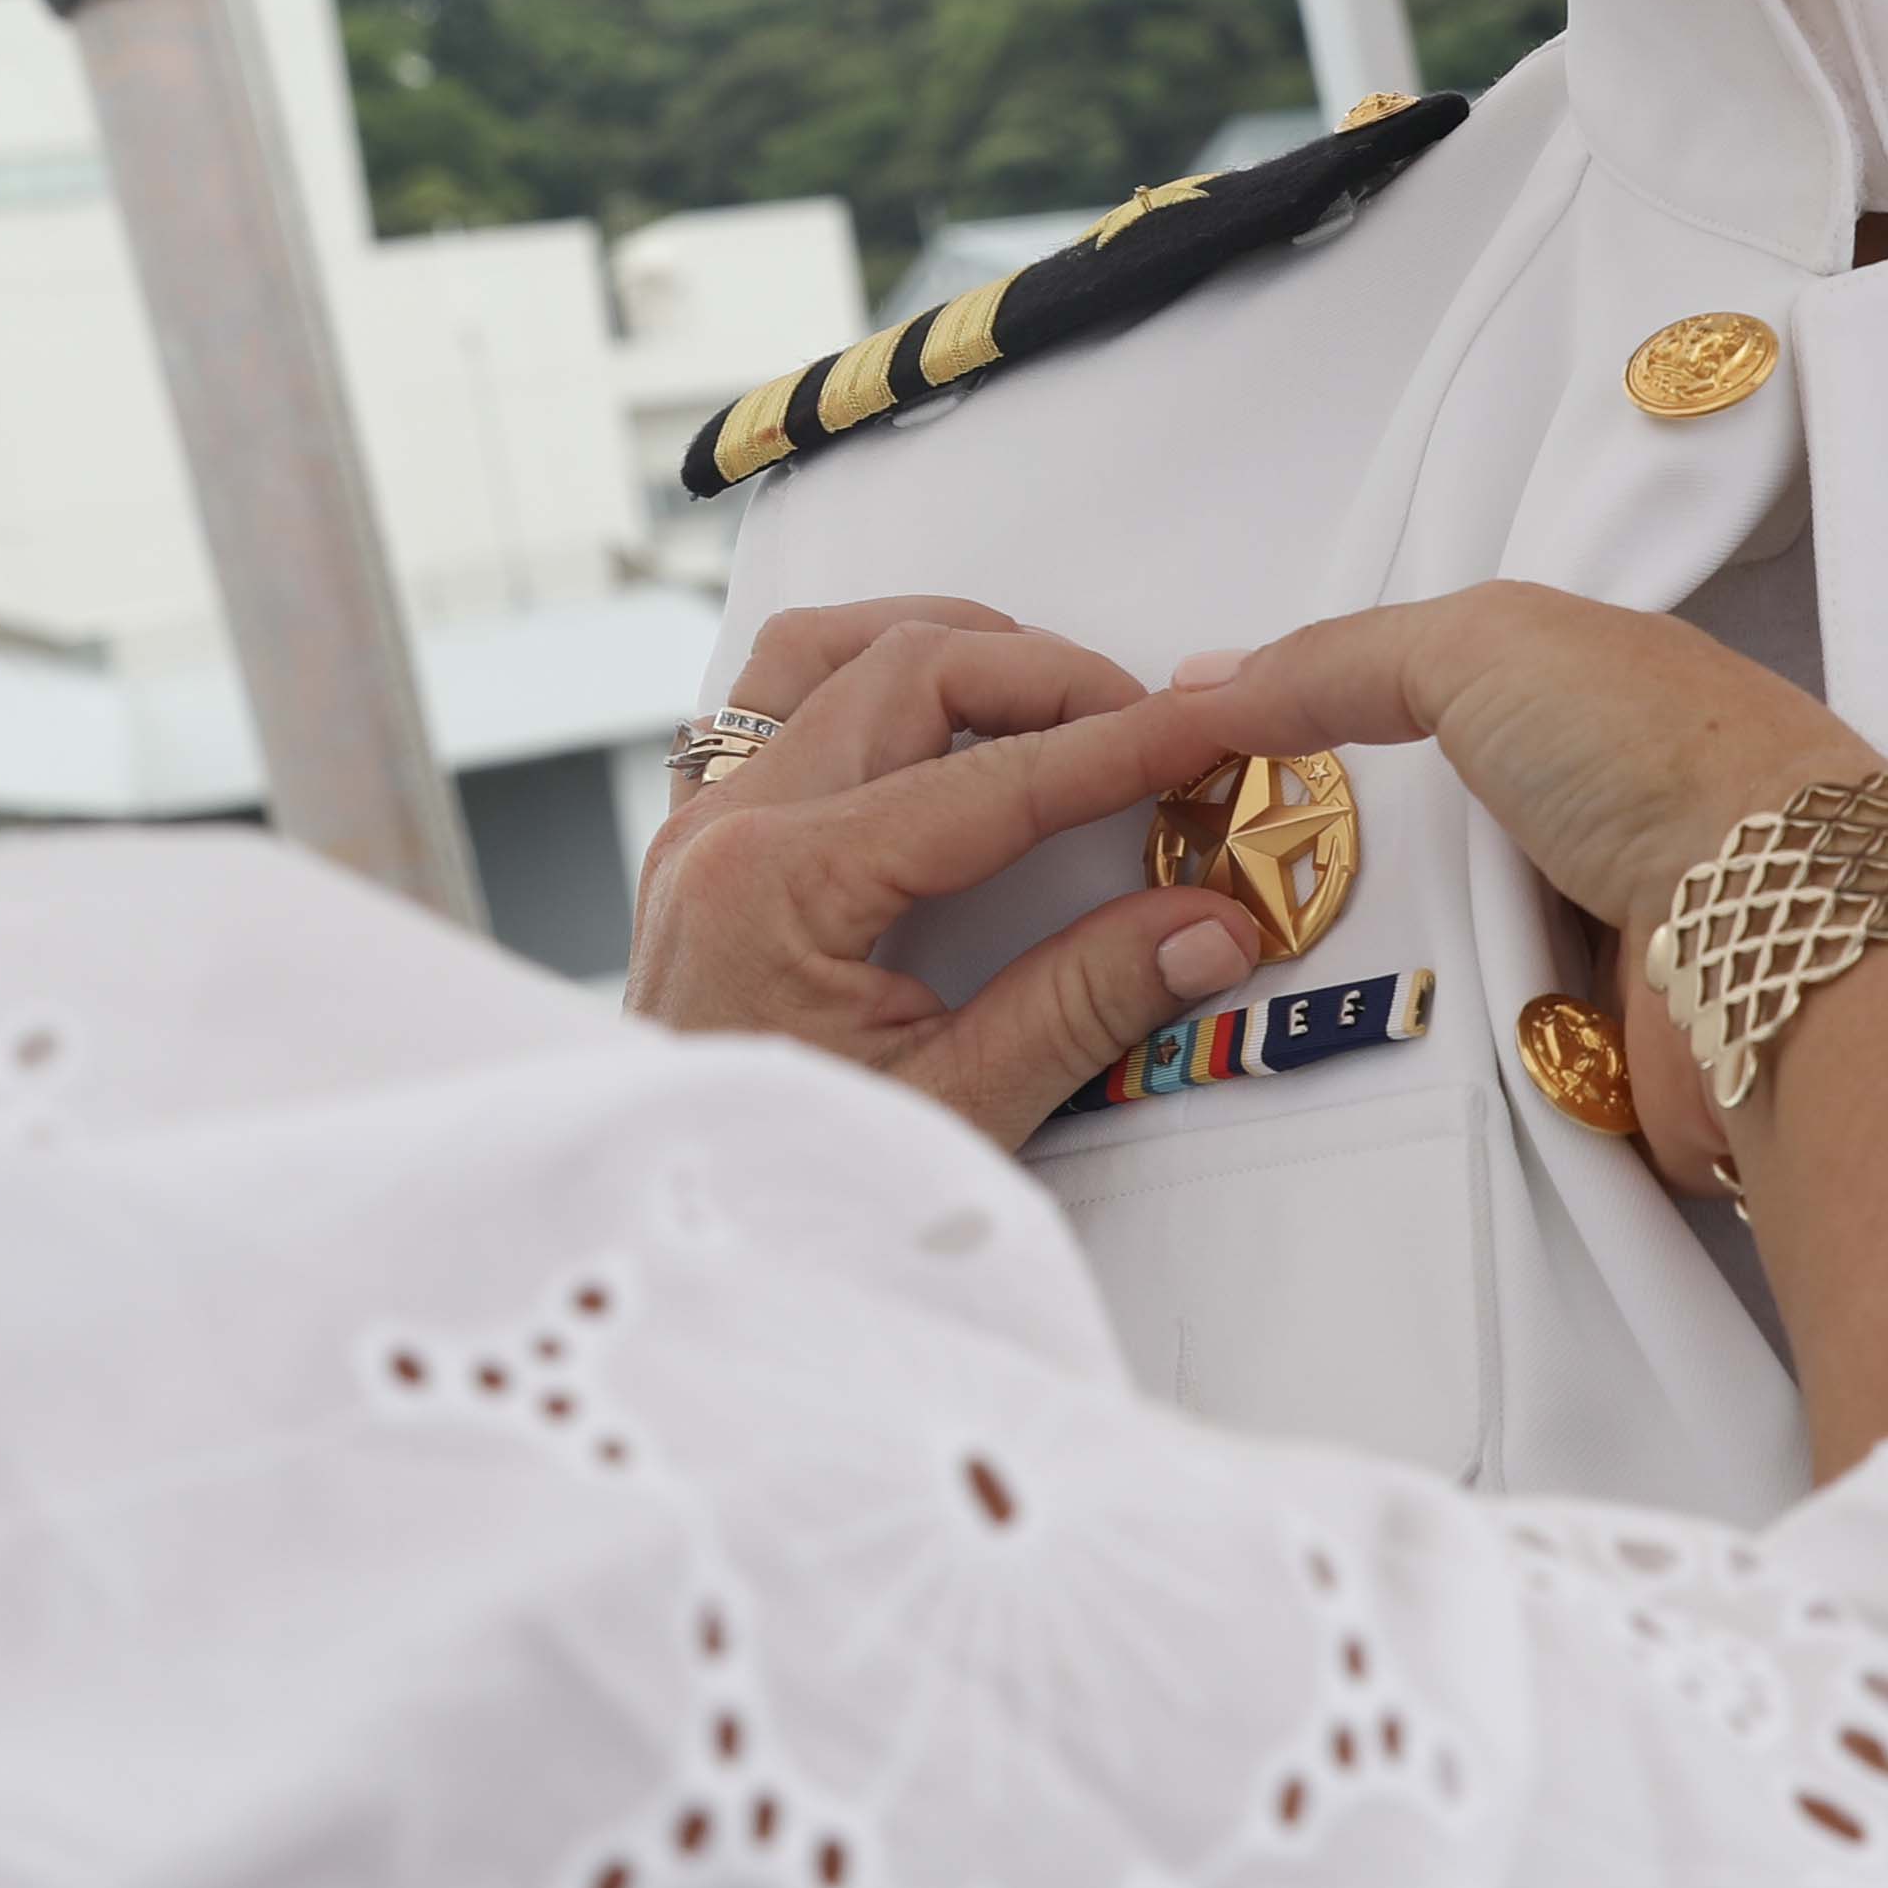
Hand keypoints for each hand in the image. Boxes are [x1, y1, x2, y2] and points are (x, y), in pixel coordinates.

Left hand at [628, 600, 1275, 1148]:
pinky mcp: (694, 848)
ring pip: (820, 655)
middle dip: (1046, 678)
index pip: (987, 780)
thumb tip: (1209, 925)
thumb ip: (1083, 1002)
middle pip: (905, 670)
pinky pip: (764, 705)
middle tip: (1150, 724)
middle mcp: (724, 831)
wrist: (677, 1239)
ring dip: (943, 648)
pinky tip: (928, 720)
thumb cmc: (786, 1187)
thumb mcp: (956, 1109)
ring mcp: (697, 830)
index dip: (1117, 746)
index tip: (1210, 727)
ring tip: (1051, 695)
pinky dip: (856, 678)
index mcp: (778, 885)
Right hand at [1088, 585, 1876, 1194]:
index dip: (1329, 728)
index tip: (1220, 764)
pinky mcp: (1592, 1057)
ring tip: (1242, 964)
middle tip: (1209, 876)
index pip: (1431, 705)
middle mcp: (1600, 817)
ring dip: (1368, 964)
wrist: (1788, 939)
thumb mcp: (1480, 644)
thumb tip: (1209, 681)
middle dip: (1331, 862)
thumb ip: (1340, 659)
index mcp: (1588, 704)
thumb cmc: (1660, 756)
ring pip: (1437, 954)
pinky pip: (1468, 1058)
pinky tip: (1329, 1041)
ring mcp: (1598, 939)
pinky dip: (1413, 1052)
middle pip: (1424, 838)